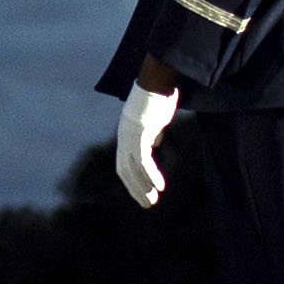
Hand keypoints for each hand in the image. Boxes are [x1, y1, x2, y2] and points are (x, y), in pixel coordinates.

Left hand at [115, 78, 178, 209]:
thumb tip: (155, 144)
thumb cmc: (158, 96)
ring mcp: (131, 135)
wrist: (157, 79)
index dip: (131, 180)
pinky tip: (160, 186)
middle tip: (148, 204)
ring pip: (133, 169)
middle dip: (135, 189)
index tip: (142, 193)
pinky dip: (151, 175)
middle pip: (125, 170)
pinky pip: (144, 160)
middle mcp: (124, 136)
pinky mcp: (141, 133)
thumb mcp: (154, 119)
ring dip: (143, 187)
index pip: (124, 163)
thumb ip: (152, 133)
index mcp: (126, 134)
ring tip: (153, 201)